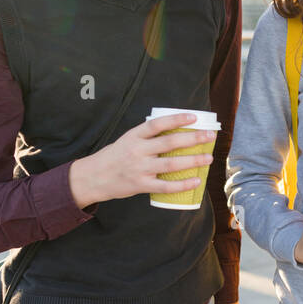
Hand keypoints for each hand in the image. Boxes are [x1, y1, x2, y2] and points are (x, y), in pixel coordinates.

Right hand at [69, 113, 215, 207]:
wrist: (93, 177)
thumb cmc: (114, 157)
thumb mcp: (127, 140)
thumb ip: (147, 137)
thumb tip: (175, 131)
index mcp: (134, 136)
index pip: (157, 124)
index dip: (176, 119)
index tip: (193, 117)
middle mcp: (137, 151)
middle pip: (169, 143)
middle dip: (193, 139)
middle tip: (210, 136)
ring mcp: (139, 168)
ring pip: (171, 164)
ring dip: (192, 161)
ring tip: (208, 158)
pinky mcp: (141, 185)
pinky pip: (165, 186)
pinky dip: (182, 184)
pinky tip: (196, 180)